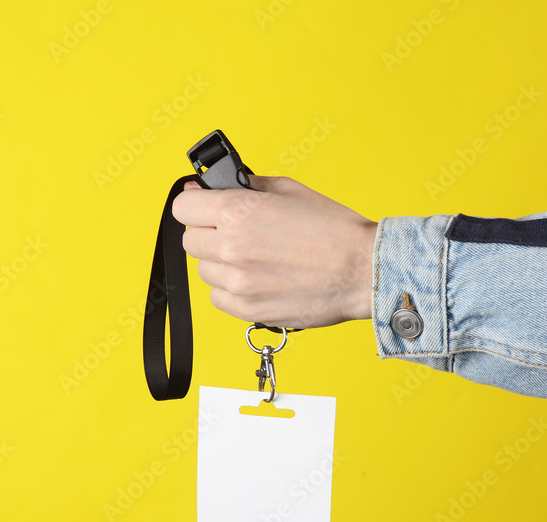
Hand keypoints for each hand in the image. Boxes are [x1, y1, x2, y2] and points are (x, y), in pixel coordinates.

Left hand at [172, 175, 376, 328]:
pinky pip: (218, 298)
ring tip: (255, 259)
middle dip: (210, 234)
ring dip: (221, 264)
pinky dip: (231, 290)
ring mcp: (237, 282)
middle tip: (239, 234)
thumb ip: (246, 187)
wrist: (362, 270)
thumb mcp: (289, 190)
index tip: (205, 209)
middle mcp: (231, 247)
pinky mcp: (247, 309)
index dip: (195, 205)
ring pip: (204, 271)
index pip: (183, 207)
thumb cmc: (334, 230)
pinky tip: (257, 280)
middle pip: (191, 240)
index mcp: (237, 212)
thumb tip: (215, 187)